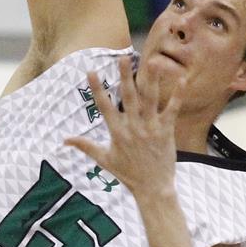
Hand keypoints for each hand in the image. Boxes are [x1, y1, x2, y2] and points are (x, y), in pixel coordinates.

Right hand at [65, 60, 176, 197]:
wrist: (152, 188)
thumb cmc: (127, 174)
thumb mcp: (104, 159)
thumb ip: (85, 146)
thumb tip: (65, 140)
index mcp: (117, 132)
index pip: (104, 106)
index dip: (97, 89)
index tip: (91, 71)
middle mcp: (133, 127)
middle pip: (128, 98)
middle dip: (125, 77)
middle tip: (123, 58)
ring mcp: (150, 128)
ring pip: (150, 100)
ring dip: (151, 80)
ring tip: (153, 61)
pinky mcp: (166, 131)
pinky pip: (172, 110)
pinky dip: (177, 95)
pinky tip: (181, 79)